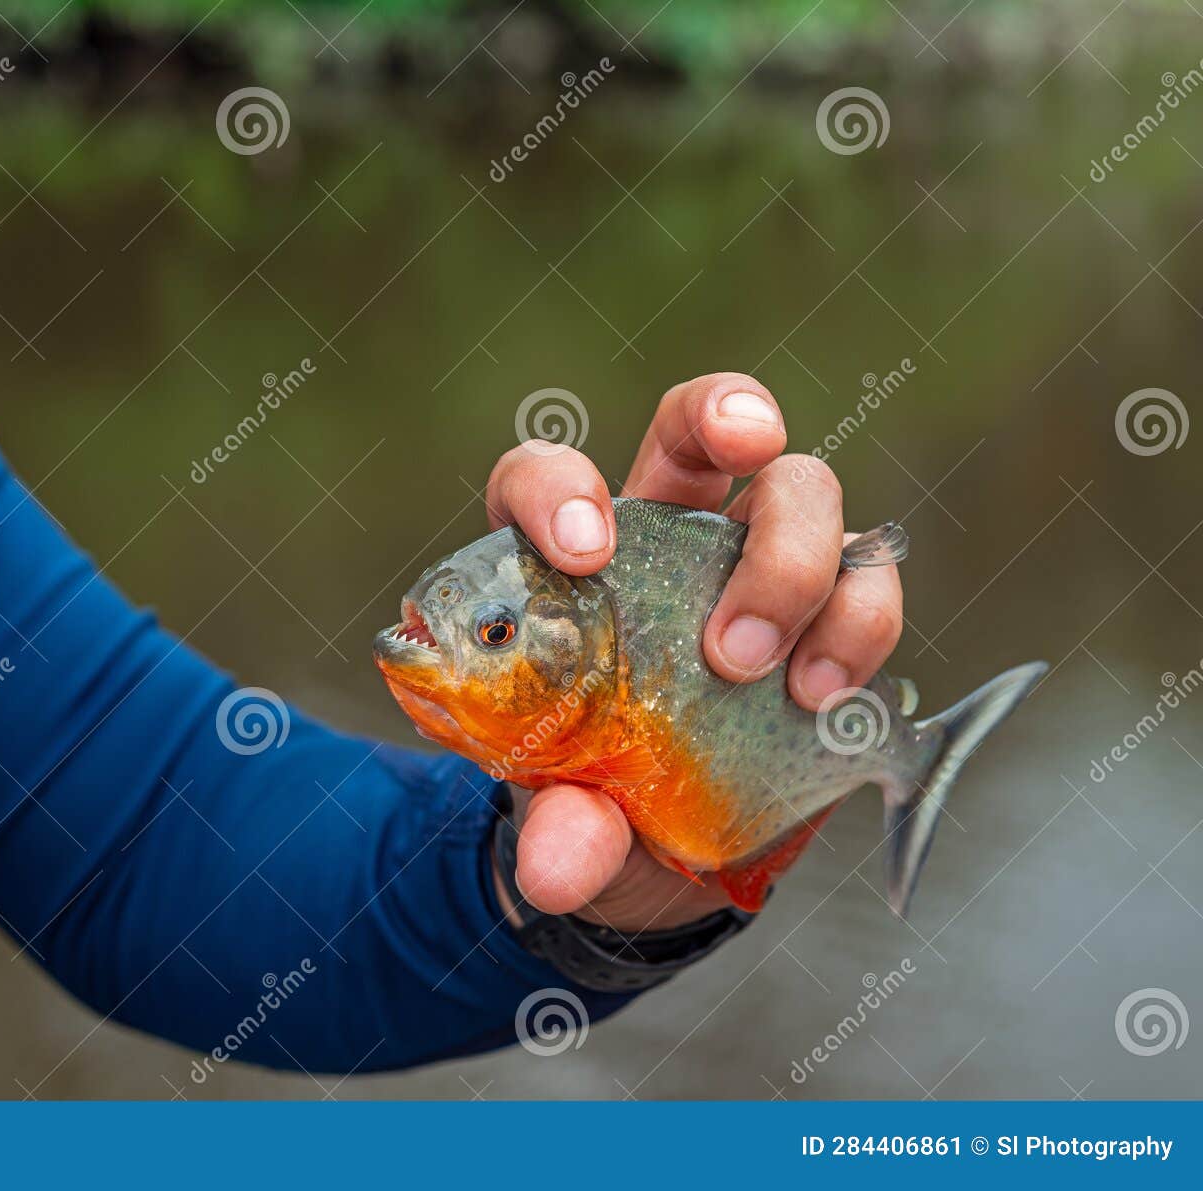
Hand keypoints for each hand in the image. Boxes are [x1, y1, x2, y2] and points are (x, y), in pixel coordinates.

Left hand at [484, 373, 902, 930]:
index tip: (581, 551)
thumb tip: (559, 866)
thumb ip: (563, 832)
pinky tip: (821, 694)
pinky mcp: (827, 619)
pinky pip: (870, 580)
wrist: (672, 855)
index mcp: (568, 569)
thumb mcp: (568, 823)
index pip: (544, 478)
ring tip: (760, 670)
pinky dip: (861, 622)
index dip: (560, 488)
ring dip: (795, 560)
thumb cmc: (595, 803)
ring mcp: (753, 568)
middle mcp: (662, 542)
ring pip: (801, 487)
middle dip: (728, 420)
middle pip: (698, 424)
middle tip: (739, 475)